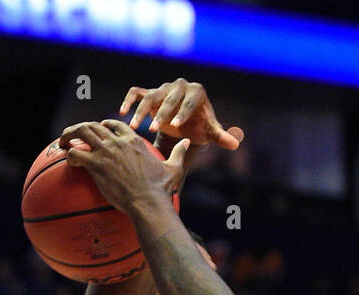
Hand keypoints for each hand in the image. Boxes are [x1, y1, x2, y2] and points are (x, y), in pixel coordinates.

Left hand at [58, 120, 188, 213]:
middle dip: (83, 127)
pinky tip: (67, 161)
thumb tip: (188, 142)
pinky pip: (75, 153)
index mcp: (134, 141)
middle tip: (75, 135)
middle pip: (95, 125)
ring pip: (81, 132)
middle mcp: (118, 142)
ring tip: (62, 142)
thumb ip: (179, 153)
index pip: (115, 125)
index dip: (106, 125)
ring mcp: (106, 152)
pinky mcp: (96, 164)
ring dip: (69, 135)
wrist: (148, 202)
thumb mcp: (174, 169)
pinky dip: (69, 154)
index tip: (100, 129)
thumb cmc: (161, 190)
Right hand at [120, 78, 244, 150]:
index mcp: (197, 92)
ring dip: (142, 111)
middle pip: (169, 97)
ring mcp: (163, 89)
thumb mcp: (210, 133)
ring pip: (150, 96)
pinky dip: (129, 101)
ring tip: (134, 126)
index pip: (189, 100)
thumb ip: (221, 137)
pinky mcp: (149, 92)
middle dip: (161, 113)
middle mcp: (179, 86)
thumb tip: (236, 144)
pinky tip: (123, 113)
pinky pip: (136, 93)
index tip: (176, 126)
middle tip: (153, 129)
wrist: (185, 124)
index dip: (183, 112)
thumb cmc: (199, 127)